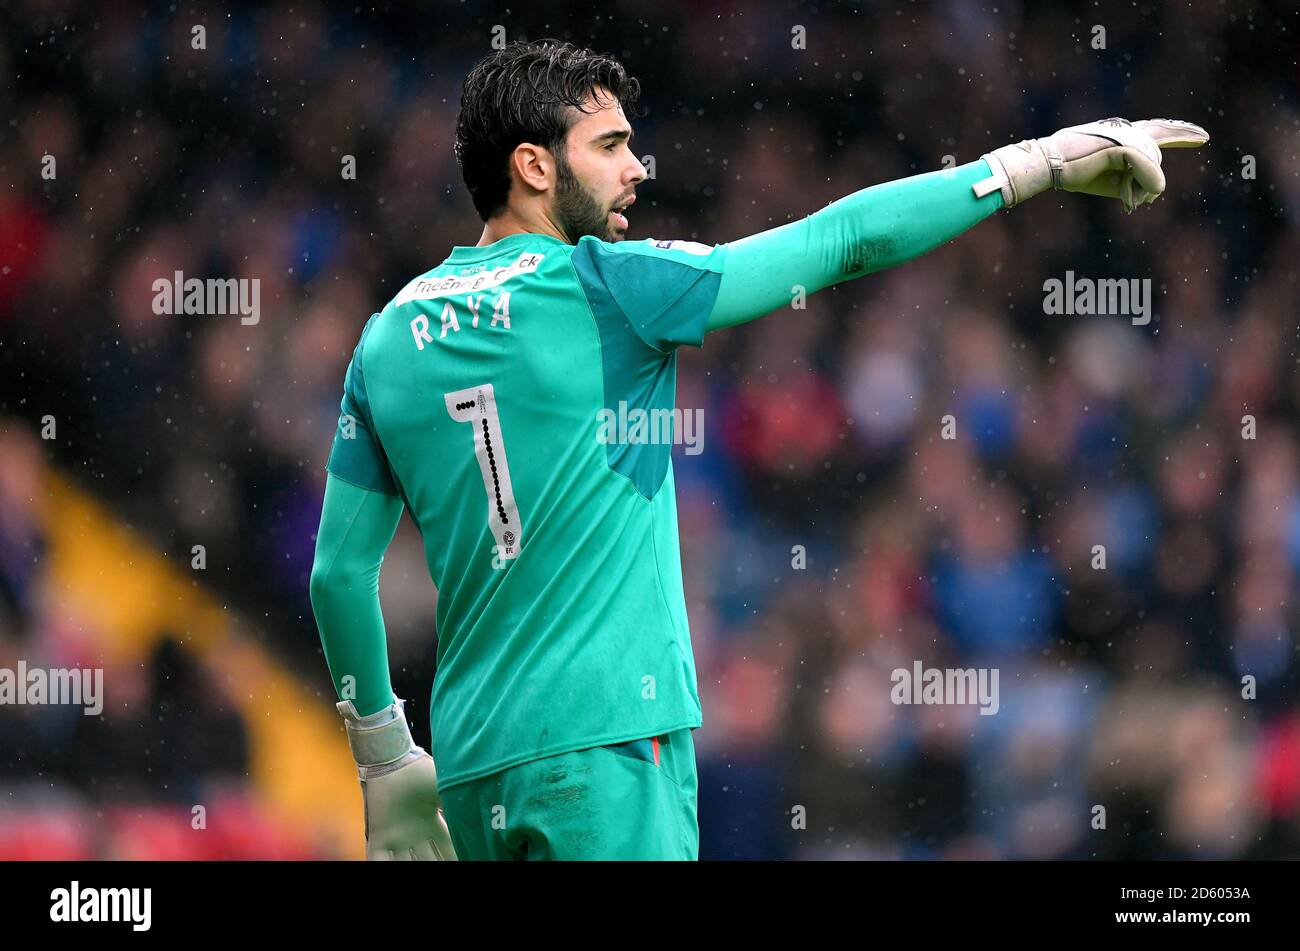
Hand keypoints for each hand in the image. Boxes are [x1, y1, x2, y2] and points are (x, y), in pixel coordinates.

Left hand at [337, 698, 457, 860]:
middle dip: (436, 865)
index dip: (456, 856)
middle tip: (447, 867)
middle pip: (427, 860)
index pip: (446, 850)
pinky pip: (378, 859)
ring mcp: (397, 838)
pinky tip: (383, 872)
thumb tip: (479, 818)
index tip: (469, 855)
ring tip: (418, 872)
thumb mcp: (445, 789)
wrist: (395, 763)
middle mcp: (416, 836)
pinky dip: (379, 866)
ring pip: (406, 863)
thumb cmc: (421, 773)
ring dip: (412, 868)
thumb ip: (459, 805)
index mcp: (433, 825)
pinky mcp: (380, 838)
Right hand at [973, 117, 1209, 211]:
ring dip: (1140, 187)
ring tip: (1123, 201)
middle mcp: (1125, 130)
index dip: (1178, 132)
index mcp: (1120, 135)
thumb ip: (1132, 183)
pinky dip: (1142, 184)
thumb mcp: (1109, 182)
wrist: (1048, 166)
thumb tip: (1153, 193)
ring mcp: (1123, 136)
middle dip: (1169, 153)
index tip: (1199, 135)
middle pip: (1157, 147)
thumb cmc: (1074, 174)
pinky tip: (1130, 201)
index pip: (1156, 130)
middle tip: (1191, 147)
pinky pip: (1144, 167)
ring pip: (1151, 164)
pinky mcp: (1119, 146)